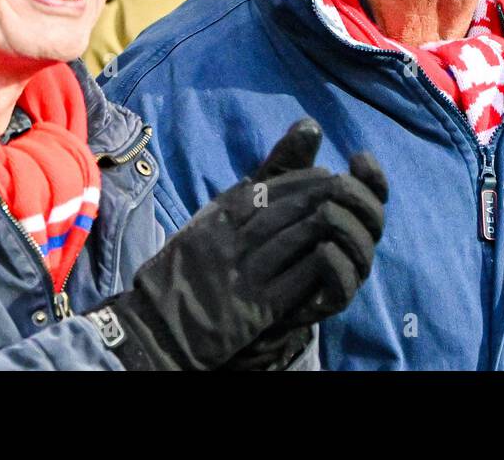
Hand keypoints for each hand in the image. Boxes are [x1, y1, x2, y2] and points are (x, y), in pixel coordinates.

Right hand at [87, 118, 387, 370]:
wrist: (158, 328)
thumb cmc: (182, 274)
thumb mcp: (202, 226)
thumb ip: (237, 199)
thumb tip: (262, 177)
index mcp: (216, 219)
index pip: (268, 188)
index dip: (303, 179)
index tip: (325, 175)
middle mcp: (230, 241)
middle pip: (287, 208)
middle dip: (322, 196)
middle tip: (345, 191)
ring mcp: (244, 273)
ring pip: (296, 237)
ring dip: (326, 224)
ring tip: (343, 219)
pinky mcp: (256, 307)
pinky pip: (296, 278)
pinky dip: (319, 263)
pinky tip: (333, 254)